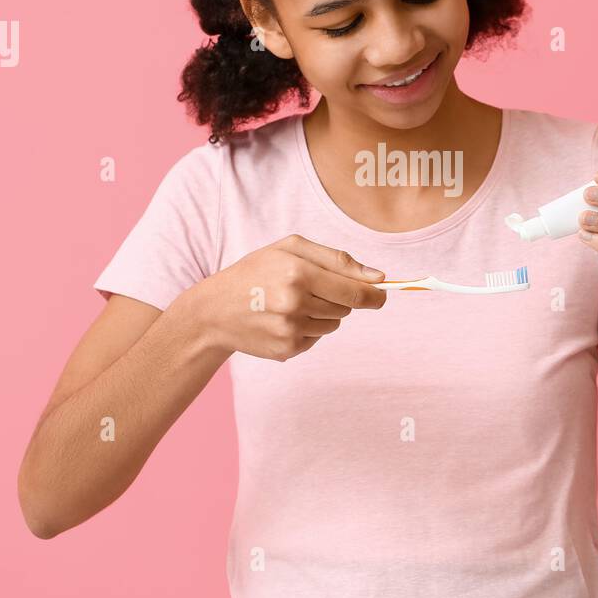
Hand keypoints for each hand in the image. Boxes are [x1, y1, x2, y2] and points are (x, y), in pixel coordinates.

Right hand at [197, 234, 387, 360]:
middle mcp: (295, 303)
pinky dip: (308, 329)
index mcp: (298, 273)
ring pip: (334, 324)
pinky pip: (317, 338)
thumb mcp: (290, 248)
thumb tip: (377, 277)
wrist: (214, 310)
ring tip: (293, 303)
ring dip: (324, 313)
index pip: (354, 291)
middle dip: (340, 298)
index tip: (383, 294)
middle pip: (347, 307)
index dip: (375, 294)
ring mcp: (290, 330)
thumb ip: (337, 259)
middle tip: (314, 288)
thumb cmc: (256, 271)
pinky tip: (283, 319)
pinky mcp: (287, 350)